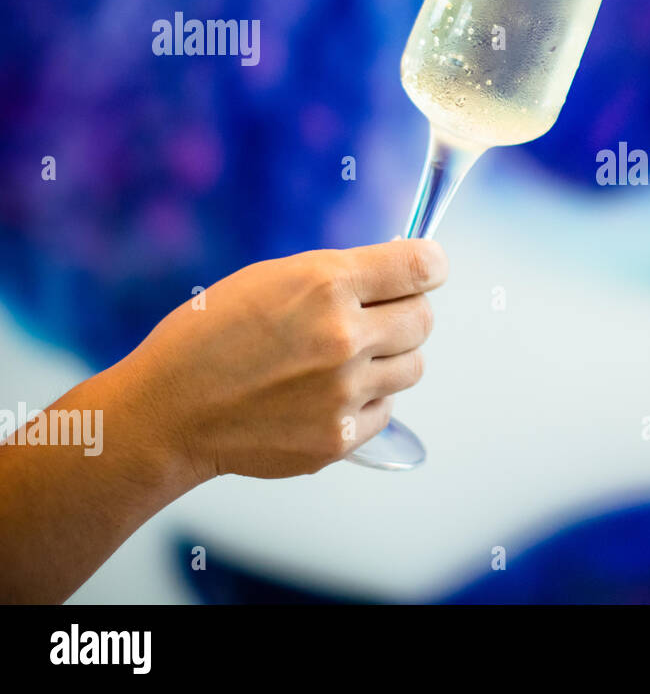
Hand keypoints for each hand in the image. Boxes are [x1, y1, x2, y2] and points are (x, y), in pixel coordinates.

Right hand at [124, 238, 446, 479]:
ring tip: (344, 358)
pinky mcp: (340, 437)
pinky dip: (366, 400)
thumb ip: (341, 275)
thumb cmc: (211, 336)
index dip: (430, 265)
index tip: (427, 269)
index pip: (422, 266)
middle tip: (374, 317)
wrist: (167, 411)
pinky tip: (324, 393)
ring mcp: (344, 392)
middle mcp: (343, 337)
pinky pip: (386, 408)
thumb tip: (405, 273)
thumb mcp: (273, 278)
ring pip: (413, 366)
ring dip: (390, 358)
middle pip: (424, 318)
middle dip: (405, 312)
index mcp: (326, 284)